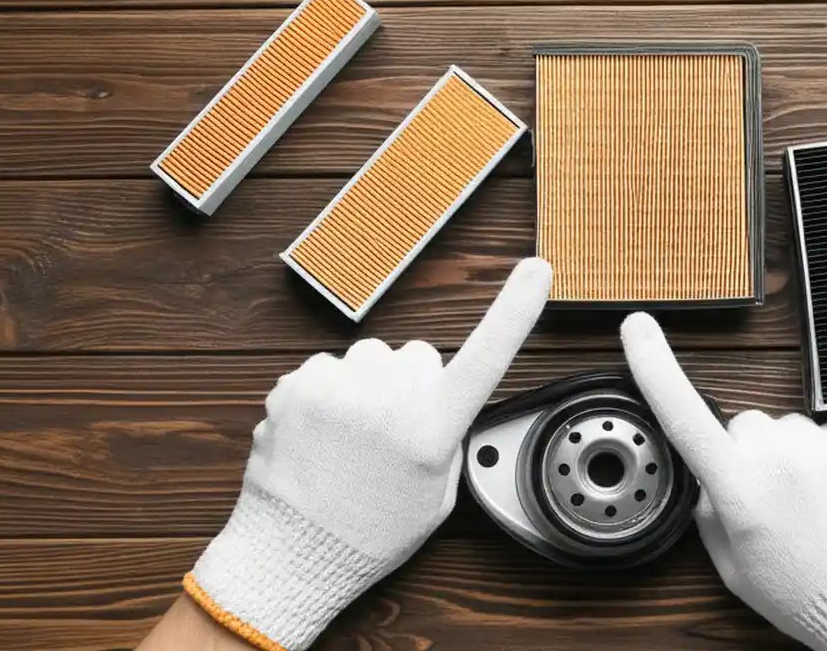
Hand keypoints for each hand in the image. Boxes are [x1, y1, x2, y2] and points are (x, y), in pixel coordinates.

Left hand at [183, 258, 551, 650]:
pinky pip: (327, 369)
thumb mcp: (436, 495)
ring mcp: (337, 387)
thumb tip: (441, 398)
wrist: (290, 555)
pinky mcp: (295, 384)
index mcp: (431, 428)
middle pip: (417, 356)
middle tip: (392, 435)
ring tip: (350, 441)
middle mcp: (387, 399)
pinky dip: (328, 394)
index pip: (486, 356)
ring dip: (366, 386)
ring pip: (369, 359)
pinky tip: (322, 435)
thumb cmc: (369, 532)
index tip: (536, 271)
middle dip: (411, 383)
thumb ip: (447, 436)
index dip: (516, 309)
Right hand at [620, 313, 826, 650]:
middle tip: (771, 504)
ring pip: (791, 432)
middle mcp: (781, 458)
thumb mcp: (734, 568)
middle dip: (748, 453)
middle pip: (745, 426)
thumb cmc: (808, 596)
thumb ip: (710, 514)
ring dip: (794, 459)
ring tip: (815, 512)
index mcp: (740, 489)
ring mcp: (826, 446)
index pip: (684, 415)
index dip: (655, 365)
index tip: (638, 326)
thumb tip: (706, 480)